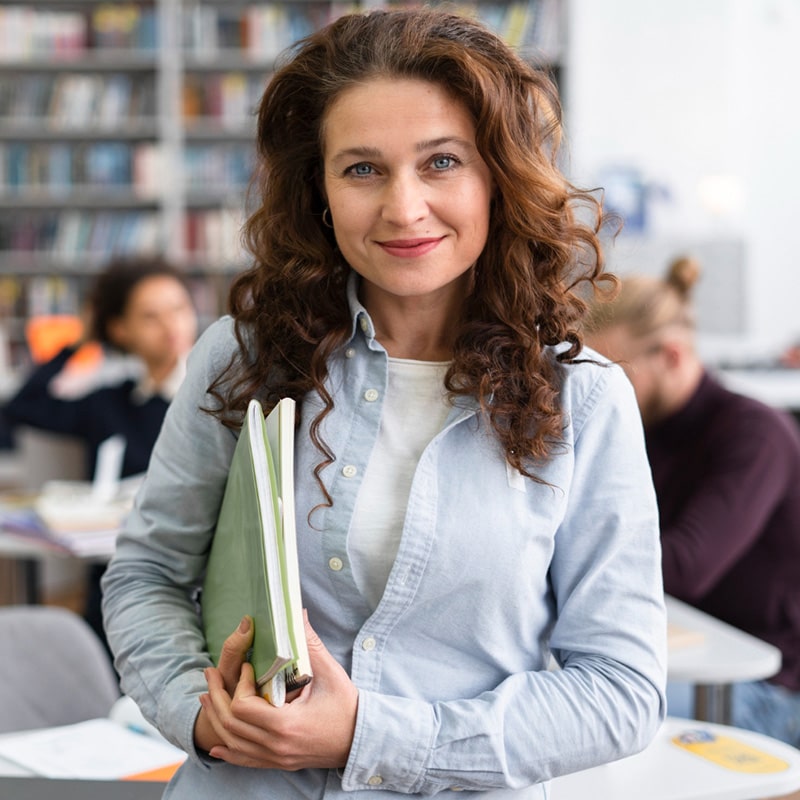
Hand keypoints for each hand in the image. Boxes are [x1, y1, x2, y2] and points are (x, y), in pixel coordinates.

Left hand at [199, 614, 358, 769]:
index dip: (239, 685)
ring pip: (234, 743)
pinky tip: (217, 744)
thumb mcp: (328, 671)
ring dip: (216, 719)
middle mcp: (277, 745)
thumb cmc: (346, 705)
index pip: (243, 707)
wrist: (361, 738)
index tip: (248, 667)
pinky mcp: (280, 762)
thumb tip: (297, 613)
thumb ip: (308, 642)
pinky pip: (246, 760)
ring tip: (206, 696)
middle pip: (231, 725)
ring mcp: (277, 757)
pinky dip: (229, 751)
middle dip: (217, 697)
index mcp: (286, 724)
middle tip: (209, 674)